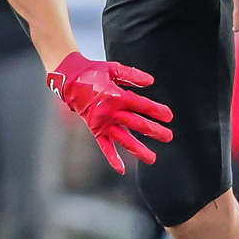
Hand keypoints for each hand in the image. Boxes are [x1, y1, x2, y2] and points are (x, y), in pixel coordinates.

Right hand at [48, 51, 172, 173]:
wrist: (70, 80)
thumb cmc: (93, 72)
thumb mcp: (113, 68)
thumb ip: (133, 75)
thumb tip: (150, 82)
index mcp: (116, 96)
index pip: (142, 105)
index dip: (157, 111)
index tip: (169, 116)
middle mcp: (110, 112)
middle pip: (137, 124)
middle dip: (154, 131)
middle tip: (169, 136)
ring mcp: (102, 123)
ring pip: (123, 139)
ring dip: (139, 149)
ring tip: (152, 158)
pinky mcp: (95, 130)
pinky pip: (105, 146)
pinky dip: (112, 158)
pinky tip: (122, 169)